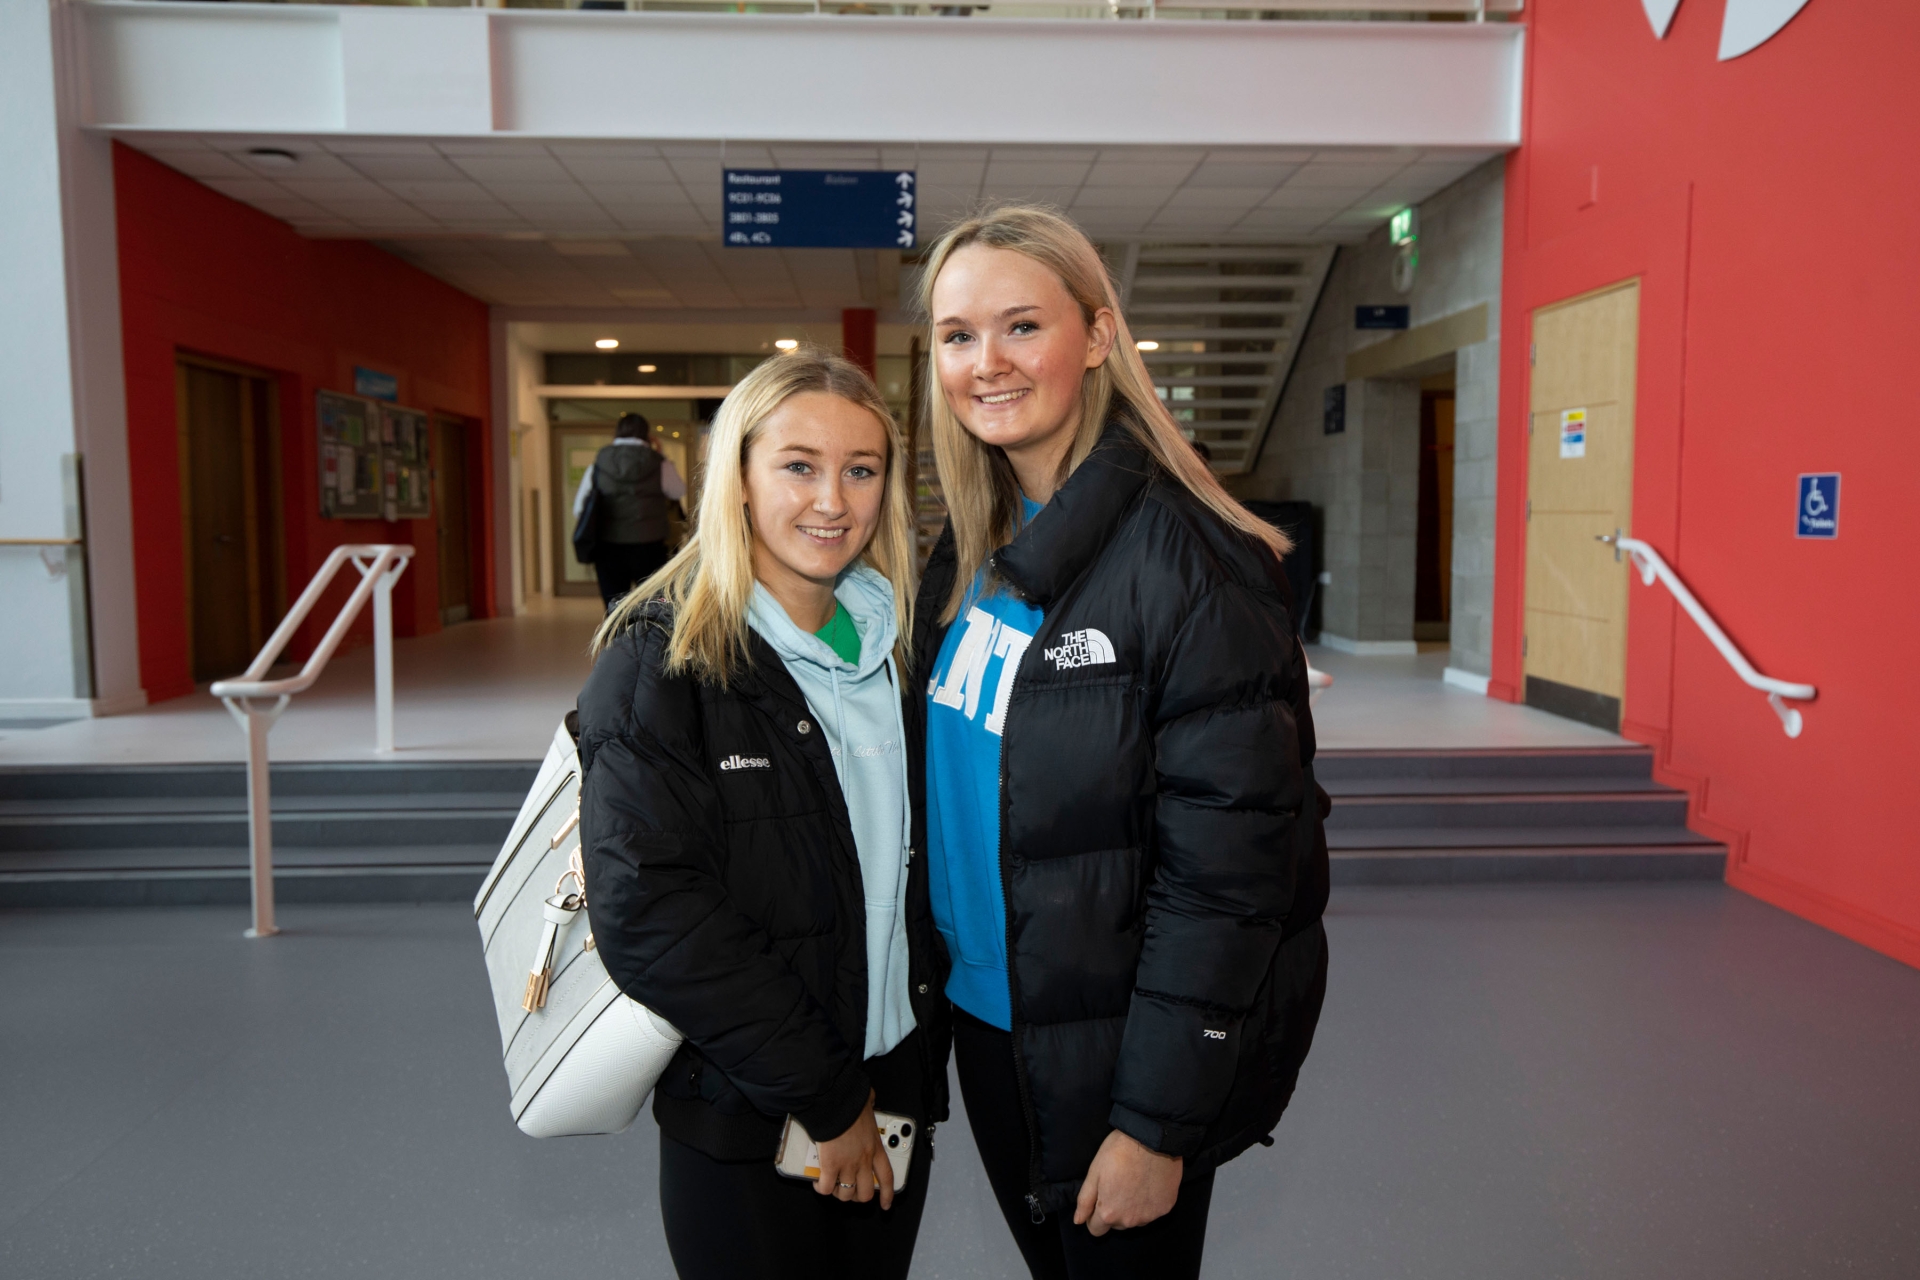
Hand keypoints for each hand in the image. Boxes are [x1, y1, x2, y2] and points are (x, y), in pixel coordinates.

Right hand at [812, 1091, 893, 1209]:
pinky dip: (822, 1188)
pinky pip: (827, 1187)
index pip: (887, 1177)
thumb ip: (871, 1106)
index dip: (888, 1194)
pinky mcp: (830, 1166)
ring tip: (833, 1187)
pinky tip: (818, 1183)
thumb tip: (869, 1099)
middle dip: (858, 1196)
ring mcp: (848, 1165)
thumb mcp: (868, 1103)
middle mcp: (864, 1160)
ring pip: (846, 1194)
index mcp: (876, 1147)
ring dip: (839, 1193)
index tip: (886, 1203)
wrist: (835, 1103)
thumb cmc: (850, 1101)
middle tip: (851, 1191)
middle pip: (866, 1192)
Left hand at [1073, 1129, 1180, 1236]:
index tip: (1099, 1198)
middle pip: (1116, 1224)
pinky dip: (1148, 1202)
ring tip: (1134, 1183)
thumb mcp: (1094, 1172)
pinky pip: (1152, 1212)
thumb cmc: (1119, 1152)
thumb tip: (1078, 1221)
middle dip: (1114, 1210)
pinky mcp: (1165, 1208)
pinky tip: (1148, 1184)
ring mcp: (1149, 1216)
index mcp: (1109, 1213)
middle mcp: (1130, 1221)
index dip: (1094, 1216)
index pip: (1096, 1229)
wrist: (1152, 1139)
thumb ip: (1085, 1200)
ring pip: (1135, 1219)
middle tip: (1117, 1186)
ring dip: (1132, 1208)